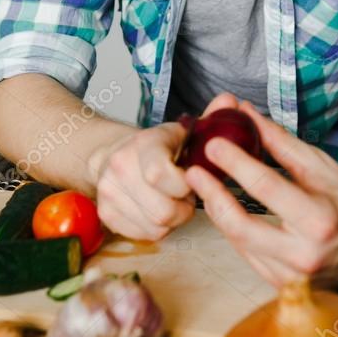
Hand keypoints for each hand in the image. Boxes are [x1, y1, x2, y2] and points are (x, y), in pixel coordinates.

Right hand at [88, 92, 239, 241]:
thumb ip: (210, 119)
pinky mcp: (106, 214)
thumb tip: (231, 101)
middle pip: (163, 210)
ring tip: (173, 200)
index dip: (185, 185)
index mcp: (143, 144)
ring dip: (173, 219)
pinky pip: (144, 235)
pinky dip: (158, 228)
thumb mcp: (183, 130)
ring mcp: (109, 193)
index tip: (193, 178)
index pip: (159, 175)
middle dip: (184, 208)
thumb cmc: (157, 146)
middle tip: (187, 195)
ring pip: (156, 226)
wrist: (114, 154)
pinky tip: (159, 208)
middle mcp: (120, 168)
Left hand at [184, 100, 337, 287]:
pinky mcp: (283, 285)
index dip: (236, 164)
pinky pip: (247, 255)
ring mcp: (293, 276)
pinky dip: (233, 231)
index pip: (267, 188)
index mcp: (320, 220)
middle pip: (242, 226)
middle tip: (192, 171)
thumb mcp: (321, 165)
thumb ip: (281, 143)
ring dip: (217, 212)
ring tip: (203, 184)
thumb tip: (246, 114)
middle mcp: (305, 255)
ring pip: (239, 243)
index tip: (213, 144)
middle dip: (212, 196)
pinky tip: (223, 208)